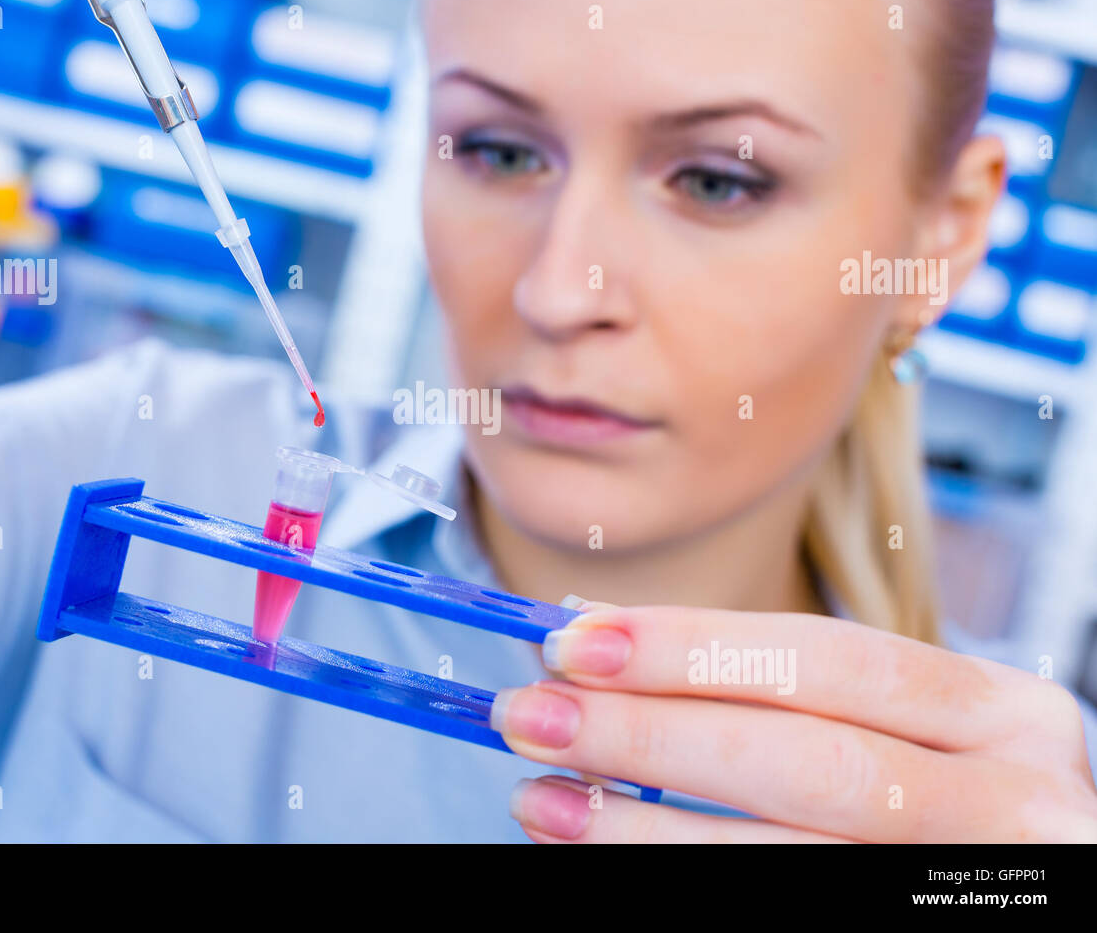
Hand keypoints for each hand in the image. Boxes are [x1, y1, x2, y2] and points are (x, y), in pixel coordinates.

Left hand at [491, 601, 1096, 841]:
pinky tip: (601, 857)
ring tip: (543, 800)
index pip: (831, 658)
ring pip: (789, 858)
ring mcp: (975, 887)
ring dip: (644, 828)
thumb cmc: (927, 783)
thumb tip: (595, 645)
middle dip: (655, 735)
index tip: (574, 640)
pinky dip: (679, 877)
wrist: (995, 867)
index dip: (695, 648)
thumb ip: (761, 687)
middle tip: (532, 714)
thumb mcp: (886, 720)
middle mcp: (1013, 801)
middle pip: (810, 760)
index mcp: (1001, 713)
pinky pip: (780, 909)